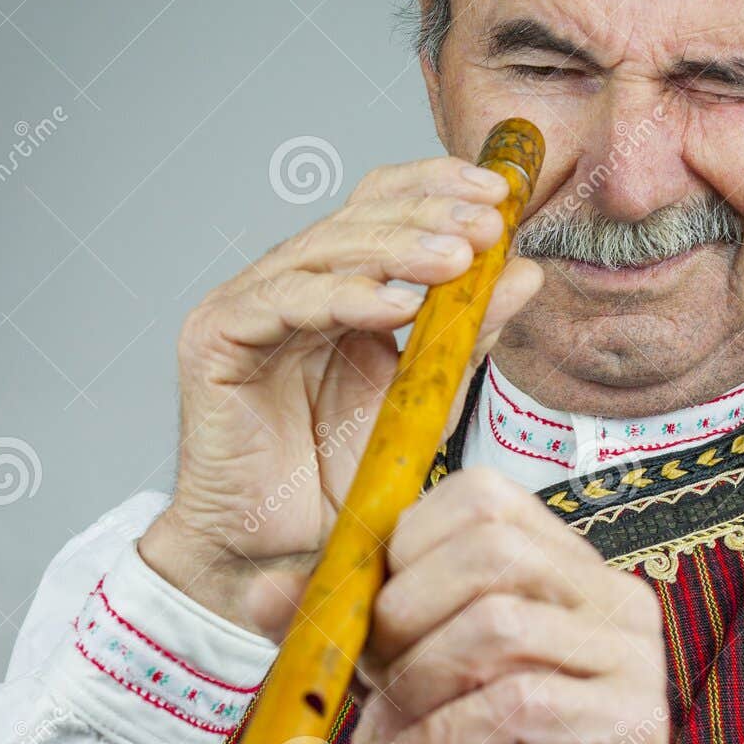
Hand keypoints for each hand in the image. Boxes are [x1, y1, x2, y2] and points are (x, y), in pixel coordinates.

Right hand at [139, 156, 542, 630]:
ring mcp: (250, 307)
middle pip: (357, 218)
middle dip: (429, 215)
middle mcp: (291, 285)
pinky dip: (343, 298)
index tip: (503, 195)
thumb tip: (526, 274)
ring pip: (325, 252)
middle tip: (488, 223)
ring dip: (397, 249)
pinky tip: (396, 306)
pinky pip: (285, 302)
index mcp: (338, 288)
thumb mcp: (425, 397)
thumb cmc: (340, 483)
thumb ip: (469, 334)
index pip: (385, 210)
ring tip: (456, 260)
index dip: (438, 190)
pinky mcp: (217, 339)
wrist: (282, 553)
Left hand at [343, 470, 699, 743]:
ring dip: (413, 684)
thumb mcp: (416, 690)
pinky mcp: (627, 723)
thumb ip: (356, 634)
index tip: (363, 617)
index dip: (403, 549)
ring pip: (499, 627)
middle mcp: (609, 595)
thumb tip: (264, 594)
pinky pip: (516, 708)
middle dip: (402, 614)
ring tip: (376, 737)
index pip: (481, 499)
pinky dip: (435, 739)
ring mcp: (628, 657)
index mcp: (564, 566)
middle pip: (491, 552)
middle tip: (365, 677)